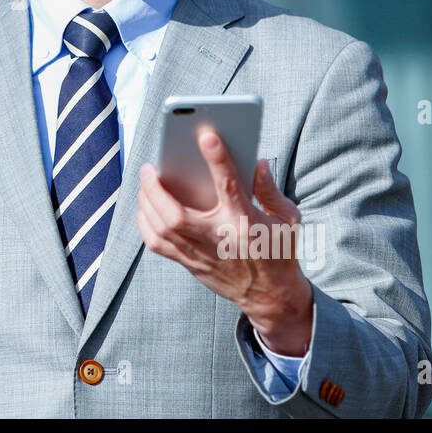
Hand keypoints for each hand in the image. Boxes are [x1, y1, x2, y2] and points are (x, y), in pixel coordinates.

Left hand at [136, 128, 314, 355]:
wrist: (271, 297)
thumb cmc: (279, 251)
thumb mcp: (287, 218)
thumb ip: (270, 189)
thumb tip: (256, 162)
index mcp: (246, 222)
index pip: (230, 186)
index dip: (219, 160)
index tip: (207, 136)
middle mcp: (219, 238)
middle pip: (176, 214)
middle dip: (156, 188)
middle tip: (149, 167)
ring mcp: (201, 254)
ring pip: (161, 229)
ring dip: (146, 203)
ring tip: (144, 182)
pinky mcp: (190, 264)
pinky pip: (157, 245)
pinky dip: (145, 224)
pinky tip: (145, 208)